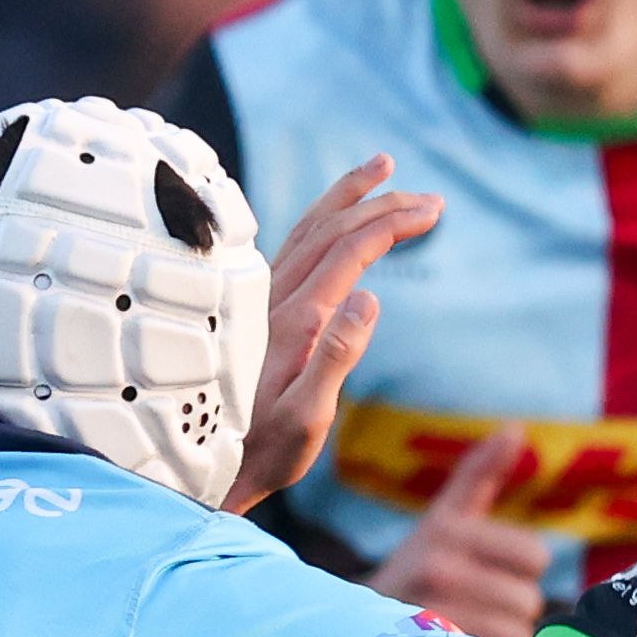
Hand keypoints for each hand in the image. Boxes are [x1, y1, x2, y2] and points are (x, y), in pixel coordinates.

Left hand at [232, 156, 441, 512]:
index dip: (393, 223)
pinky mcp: (255, 307)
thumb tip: (369, 297)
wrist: (203, 464)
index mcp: (296, 319)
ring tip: (381, 172)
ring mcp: (262, 299)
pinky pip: (292, 245)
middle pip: (331, 228)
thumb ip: (337, 356)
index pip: (350, 250)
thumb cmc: (264, 450)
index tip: (432, 210)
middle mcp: (274, 298)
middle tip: (429, 197)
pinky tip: (332, 219)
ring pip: (308, 228)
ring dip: (348, 197)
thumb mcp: (308, 417)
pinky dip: (322, 219)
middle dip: (382, 204)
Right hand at [366, 420, 557, 636]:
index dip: (521, 567)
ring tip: (469, 624)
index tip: (490, 569)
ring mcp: (434, 614)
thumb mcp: (444, 516)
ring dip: (503, 635)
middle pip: (529, 599)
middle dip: (512, 604)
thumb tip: (515, 429)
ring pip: (517, 632)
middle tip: (476, 602)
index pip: (535, 557)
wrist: (359, 623)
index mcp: (448, 531)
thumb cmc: (417, 566)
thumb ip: (480, 473)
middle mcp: (438, 569)